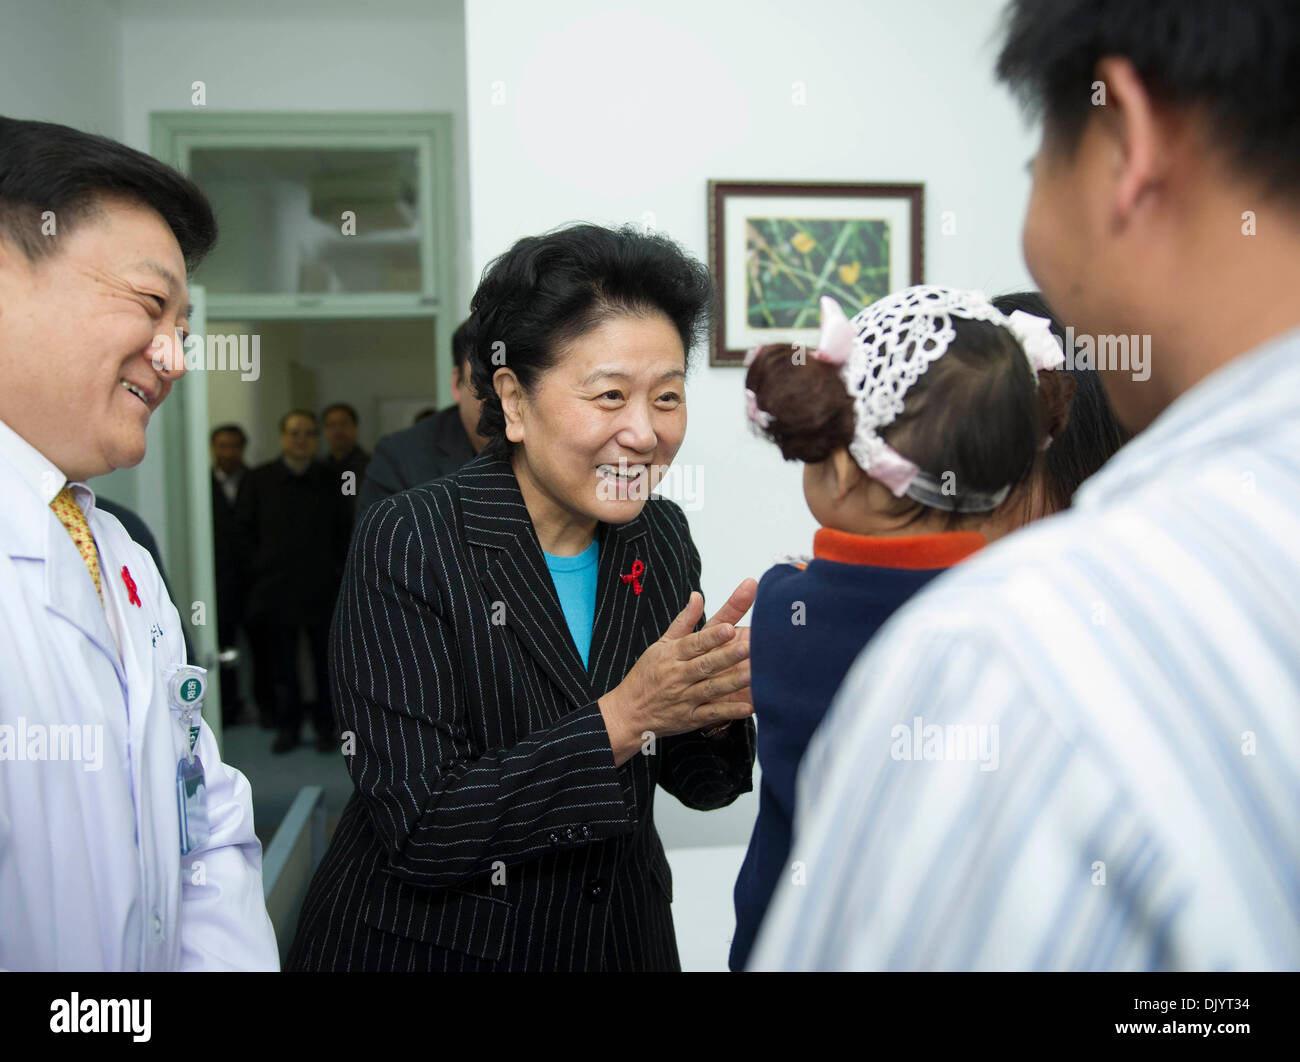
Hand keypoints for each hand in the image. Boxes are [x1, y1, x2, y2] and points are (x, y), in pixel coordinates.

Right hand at [598, 586, 753, 765]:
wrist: (627, 713)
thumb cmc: (646, 676)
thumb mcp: (661, 645)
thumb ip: (684, 622)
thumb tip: (697, 596)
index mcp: (673, 655)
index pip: (695, 643)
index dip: (712, 636)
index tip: (729, 628)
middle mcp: (679, 675)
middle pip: (706, 665)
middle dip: (727, 656)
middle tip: (748, 646)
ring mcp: (685, 698)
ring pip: (712, 689)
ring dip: (733, 682)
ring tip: (753, 673)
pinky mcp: (691, 718)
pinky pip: (712, 714)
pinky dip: (729, 711)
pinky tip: (748, 707)